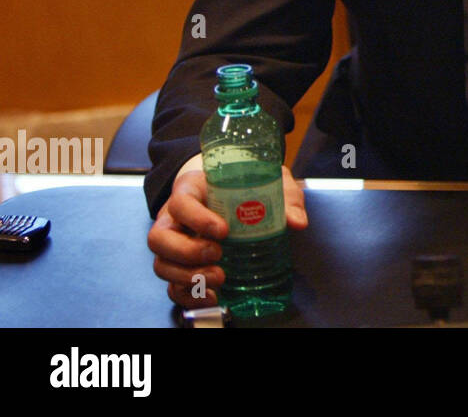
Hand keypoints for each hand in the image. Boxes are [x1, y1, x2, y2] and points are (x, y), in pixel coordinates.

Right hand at [147, 164, 306, 308]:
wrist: (232, 190)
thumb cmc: (245, 184)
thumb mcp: (267, 182)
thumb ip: (284, 198)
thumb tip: (297, 222)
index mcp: (190, 191)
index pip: (181, 202)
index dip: (196, 218)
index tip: (223, 230)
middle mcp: (173, 218)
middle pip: (158, 238)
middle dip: (186, 251)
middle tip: (218, 254)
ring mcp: (173, 243)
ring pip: (161, 264)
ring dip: (187, 277)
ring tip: (219, 277)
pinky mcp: (180, 265)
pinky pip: (171, 285)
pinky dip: (188, 295)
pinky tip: (212, 296)